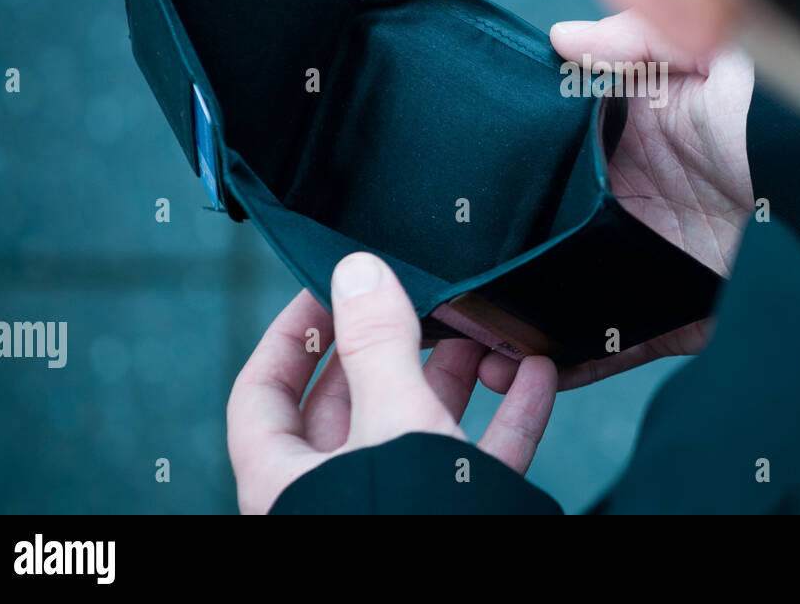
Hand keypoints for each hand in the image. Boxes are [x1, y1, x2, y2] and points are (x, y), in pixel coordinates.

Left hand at [227, 253, 557, 513]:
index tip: (329, 286)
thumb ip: (377, 346)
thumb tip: (357, 270)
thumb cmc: (411, 529)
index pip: (264, 393)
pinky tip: (536, 378)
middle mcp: (336, 496)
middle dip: (390, 345)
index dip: (291, 334)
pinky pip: (477, 461)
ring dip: (455, 376)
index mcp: (287, 480)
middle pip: (351, 402)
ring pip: (419, 427)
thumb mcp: (393, 425)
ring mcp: (397, 507)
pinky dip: (507, 418)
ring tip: (483, 333)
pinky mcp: (455, 519)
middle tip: (419, 299)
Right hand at [481, 9, 754, 391]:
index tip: (460, 189)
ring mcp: (655, 266)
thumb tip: (561, 38)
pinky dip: (576, 361)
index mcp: (638, 143)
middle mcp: (638, 206)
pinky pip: (618, 346)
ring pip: (573, 295)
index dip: (512, 175)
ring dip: (525, 316)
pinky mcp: (681, 318)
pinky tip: (528, 370)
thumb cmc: (773, 117)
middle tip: (449, 279)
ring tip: (473, 339)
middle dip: (505, 257)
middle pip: (557, 234)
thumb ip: (636, 41)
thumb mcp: (708, 55)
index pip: (559, 157)